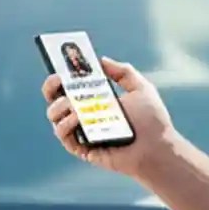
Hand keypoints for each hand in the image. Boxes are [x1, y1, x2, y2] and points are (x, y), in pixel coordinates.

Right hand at [42, 56, 178, 178]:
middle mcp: (86, 115)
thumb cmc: (152, 121)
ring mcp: (82, 132)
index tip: (61, 64)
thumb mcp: (140, 88)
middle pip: (55, 99)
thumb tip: (101, 60)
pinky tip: (76, 118)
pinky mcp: (82, 148)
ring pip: (54, 116)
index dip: (62, 74)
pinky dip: (65, 124)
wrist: (158, 148)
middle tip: (58, 80)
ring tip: (72, 103)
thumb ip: (123, 72)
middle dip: (51, 86)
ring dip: (58, 106)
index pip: (71, 85)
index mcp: (97, 100)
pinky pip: (63, 136)